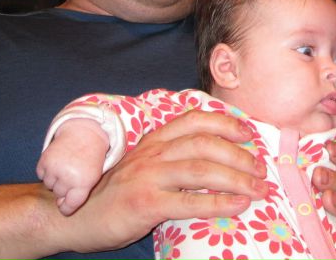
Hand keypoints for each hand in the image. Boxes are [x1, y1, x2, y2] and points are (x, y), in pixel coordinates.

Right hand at [37, 118, 109, 215]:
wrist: (85, 133)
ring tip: (66, 165)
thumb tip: (58, 205)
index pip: (69, 206)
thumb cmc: (89, 159)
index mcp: (83, 182)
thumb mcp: (92, 177)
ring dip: (54, 178)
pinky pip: (41, 174)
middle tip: (72, 172)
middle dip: (63, 186)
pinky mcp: (45, 160)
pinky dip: (46, 170)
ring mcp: (55, 168)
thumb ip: (77, 194)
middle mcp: (68, 176)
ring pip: (48, 184)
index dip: (66, 208)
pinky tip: (58, 161)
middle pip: (58, 194)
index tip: (65, 207)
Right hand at [50, 110, 267, 253]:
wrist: (75, 216)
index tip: (248, 134)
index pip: (194, 119)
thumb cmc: (117, 192)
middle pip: (204, 144)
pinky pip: (189, 201)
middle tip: (260, 169)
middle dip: (238, 155)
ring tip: (258, 189)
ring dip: (236, 178)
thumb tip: (218, 158)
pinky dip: (218, 203)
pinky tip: (238, 206)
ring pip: (201, 170)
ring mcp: (148, 177)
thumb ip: (172, 156)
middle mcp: (152, 152)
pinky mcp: (145, 203)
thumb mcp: (144, 165)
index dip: (225, 123)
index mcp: (154, 140)